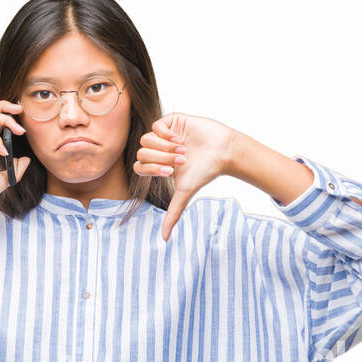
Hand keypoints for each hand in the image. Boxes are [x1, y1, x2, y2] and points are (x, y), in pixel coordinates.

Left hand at [135, 112, 235, 240]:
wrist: (222, 152)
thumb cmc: (205, 171)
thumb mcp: (185, 193)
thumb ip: (173, 213)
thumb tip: (164, 240)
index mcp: (159, 164)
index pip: (139, 166)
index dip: (151, 169)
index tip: (170, 172)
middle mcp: (159, 149)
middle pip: (142, 153)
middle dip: (160, 158)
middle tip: (180, 160)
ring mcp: (164, 134)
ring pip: (146, 139)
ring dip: (164, 147)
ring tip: (182, 151)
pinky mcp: (171, 121)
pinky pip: (155, 125)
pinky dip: (165, 134)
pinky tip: (179, 139)